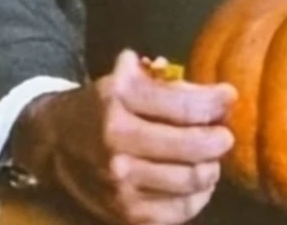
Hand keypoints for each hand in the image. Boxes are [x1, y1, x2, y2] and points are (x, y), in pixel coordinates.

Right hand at [12, 49, 236, 224]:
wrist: (55, 141)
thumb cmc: (102, 102)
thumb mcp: (127, 76)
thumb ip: (168, 81)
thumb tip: (215, 96)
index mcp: (121, 100)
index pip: (184, 107)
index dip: (215, 102)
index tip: (230, 97)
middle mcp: (119, 142)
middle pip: (193, 147)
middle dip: (219, 139)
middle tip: (225, 134)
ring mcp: (120, 182)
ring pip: (191, 180)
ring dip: (210, 168)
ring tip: (211, 158)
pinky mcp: (124, 213)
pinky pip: (178, 212)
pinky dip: (197, 197)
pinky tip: (199, 183)